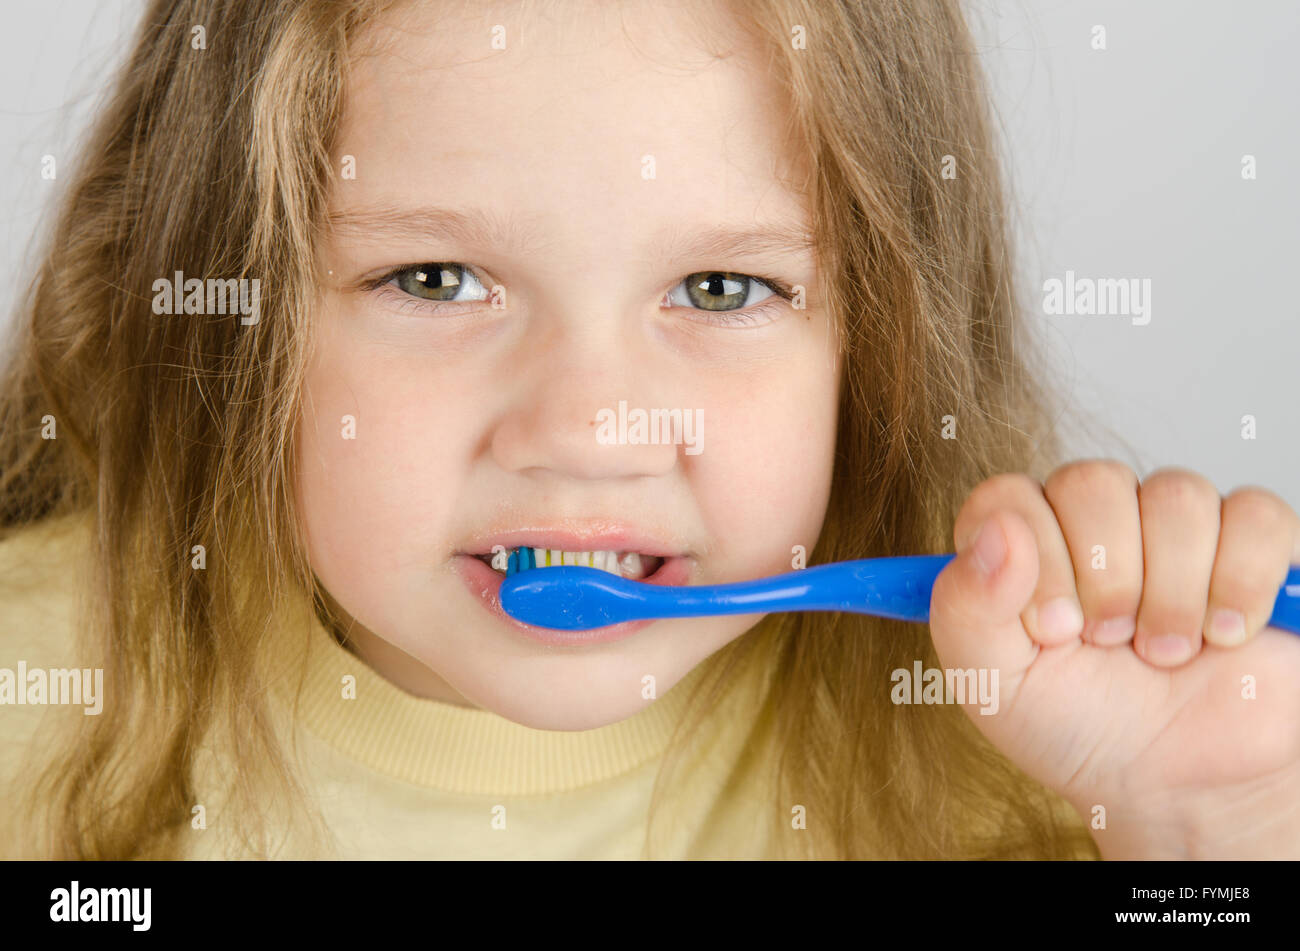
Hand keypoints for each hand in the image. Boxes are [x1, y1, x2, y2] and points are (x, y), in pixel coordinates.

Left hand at [928, 462, 1299, 857]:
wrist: (1179, 784)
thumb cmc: (1076, 727)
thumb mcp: (993, 684)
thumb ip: (965, 607)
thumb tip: (997, 530)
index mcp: (1021, 542)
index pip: (1009, 497)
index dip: (1031, 557)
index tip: (1051, 629)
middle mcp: (1092, 520)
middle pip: (1092, 483)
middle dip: (1104, 579)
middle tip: (1108, 641)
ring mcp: (1174, 526)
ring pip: (1176, 496)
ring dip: (1171, 593)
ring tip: (1165, 651)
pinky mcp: (1252, 543)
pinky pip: (1255, 516)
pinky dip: (1240, 584)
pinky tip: (1224, 634)